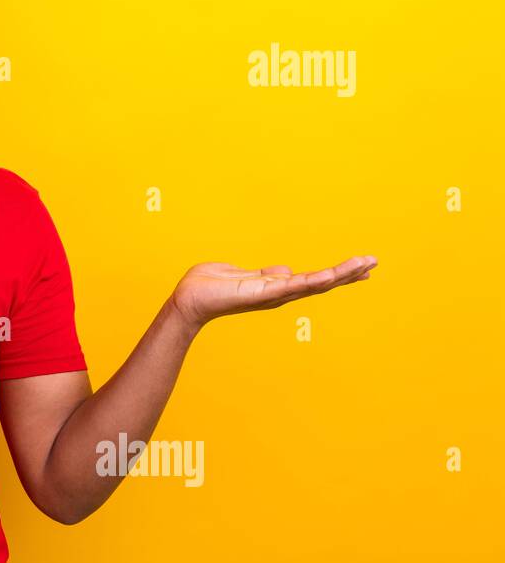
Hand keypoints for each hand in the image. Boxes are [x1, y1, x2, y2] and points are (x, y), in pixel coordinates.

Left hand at [169, 255, 376, 331]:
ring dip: (341, 274)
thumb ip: (264, 274)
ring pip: (314, 284)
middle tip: (374, 263)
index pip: (312, 280)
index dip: (337, 274)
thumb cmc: (209, 286)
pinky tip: (333, 275)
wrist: (189, 299)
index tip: (360, 268)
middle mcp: (279, 293)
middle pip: (321, 283)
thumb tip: (285, 270)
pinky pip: (295, 286)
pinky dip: (315, 280)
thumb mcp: (242, 274)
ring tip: (366, 264)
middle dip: (347, 274)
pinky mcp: (264, 293)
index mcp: (275, 286)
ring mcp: (274, 294)